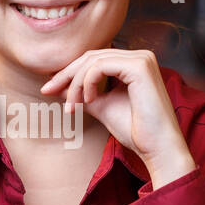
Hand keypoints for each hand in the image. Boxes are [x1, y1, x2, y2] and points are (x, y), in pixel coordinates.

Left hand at [40, 49, 194, 188]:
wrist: (157, 148)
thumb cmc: (135, 130)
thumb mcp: (102, 107)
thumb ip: (83, 94)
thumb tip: (57, 86)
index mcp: (134, 63)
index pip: (94, 60)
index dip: (69, 72)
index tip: (48, 88)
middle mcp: (140, 56)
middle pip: (91, 57)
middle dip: (66, 75)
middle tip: (47, 91)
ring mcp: (142, 59)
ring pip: (93, 61)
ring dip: (75, 83)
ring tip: (72, 106)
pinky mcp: (139, 67)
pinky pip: (100, 66)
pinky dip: (87, 82)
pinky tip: (88, 101)